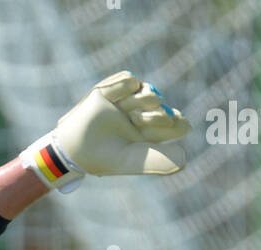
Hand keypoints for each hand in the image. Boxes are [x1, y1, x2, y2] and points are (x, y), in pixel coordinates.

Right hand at [21, 72, 190, 192]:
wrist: (73, 149)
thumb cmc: (104, 159)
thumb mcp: (133, 161)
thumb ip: (159, 161)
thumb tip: (186, 158)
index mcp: (146, 135)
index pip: (172, 124)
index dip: (178, 123)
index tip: (183, 124)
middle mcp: (138, 117)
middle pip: (160, 107)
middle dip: (158, 113)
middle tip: (145, 122)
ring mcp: (124, 103)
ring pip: (146, 90)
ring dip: (143, 99)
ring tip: (131, 111)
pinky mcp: (109, 91)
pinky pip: (128, 78)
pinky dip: (128, 84)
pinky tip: (122, 97)